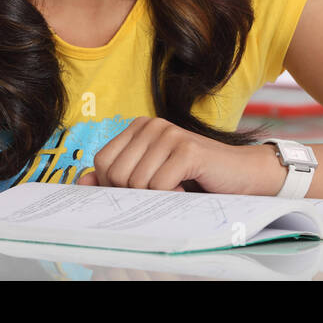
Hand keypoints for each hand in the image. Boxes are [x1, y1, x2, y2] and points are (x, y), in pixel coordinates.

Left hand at [74, 117, 284, 195]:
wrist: (241, 176)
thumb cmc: (194, 178)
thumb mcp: (150, 176)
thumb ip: (116, 177)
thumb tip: (81, 182)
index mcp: (138, 127)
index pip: (102, 161)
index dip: (114, 185)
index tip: (139, 192)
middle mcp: (151, 125)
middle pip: (117, 173)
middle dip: (134, 194)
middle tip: (160, 193)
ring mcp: (169, 134)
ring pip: (137, 183)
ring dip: (157, 197)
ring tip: (177, 188)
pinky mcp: (187, 150)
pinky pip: (159, 186)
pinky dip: (172, 197)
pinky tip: (187, 188)